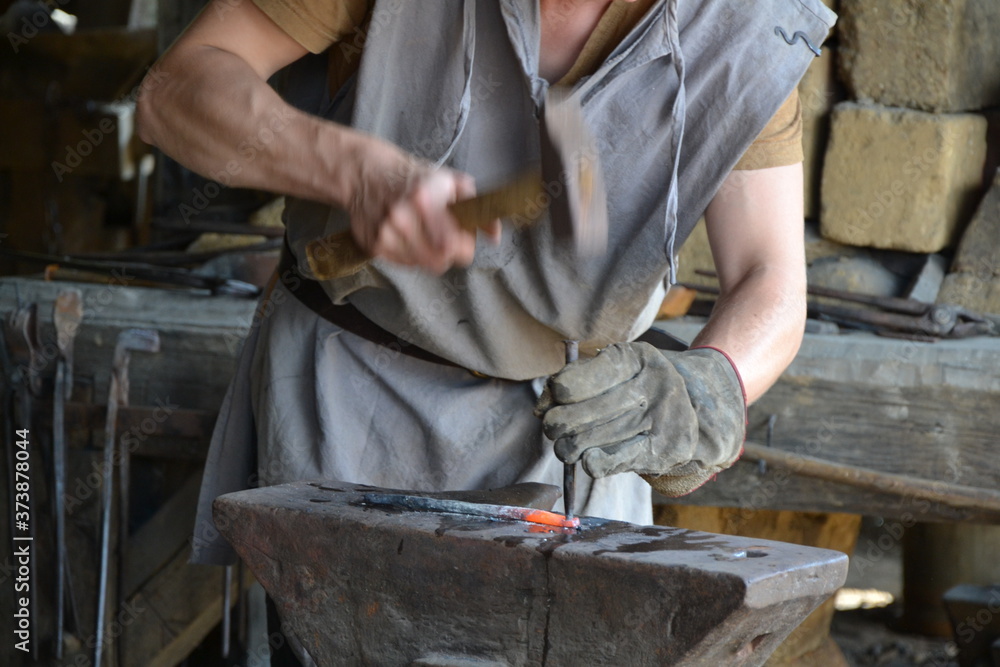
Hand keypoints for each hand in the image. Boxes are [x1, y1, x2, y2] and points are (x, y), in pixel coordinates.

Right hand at [346, 139, 498, 273]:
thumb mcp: (452, 182)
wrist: (367, 173)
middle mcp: (403, 217)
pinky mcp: (374, 245)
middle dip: (447, 252)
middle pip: (439, 261)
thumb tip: (494, 237)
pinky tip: (407, 236)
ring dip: (428, 254)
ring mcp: (386, 233)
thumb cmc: (415, 177)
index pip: (455, 246)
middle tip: (443, 236)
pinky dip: (410, 254)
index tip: (462, 237)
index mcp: (426, 198)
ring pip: (422, 265)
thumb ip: (478, 208)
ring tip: (422, 232)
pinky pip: (404, 264)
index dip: (464, 246)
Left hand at [535, 343, 746, 495]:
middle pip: (576, 415)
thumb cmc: (650, 385)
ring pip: (588, 442)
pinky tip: (589, 458)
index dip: (554, 394)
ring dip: (569, 447)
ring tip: (569, 445)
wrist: (710, 403)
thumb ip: (579, 381)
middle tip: (555, 428)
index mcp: (635, 358)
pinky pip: (613, 461)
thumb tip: (540, 408)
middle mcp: (652, 385)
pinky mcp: (668, 450)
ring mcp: (663, 418)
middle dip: (557, 425)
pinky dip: (592, 462)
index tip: (553, 399)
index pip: (571, 383)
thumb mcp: (622, 369)